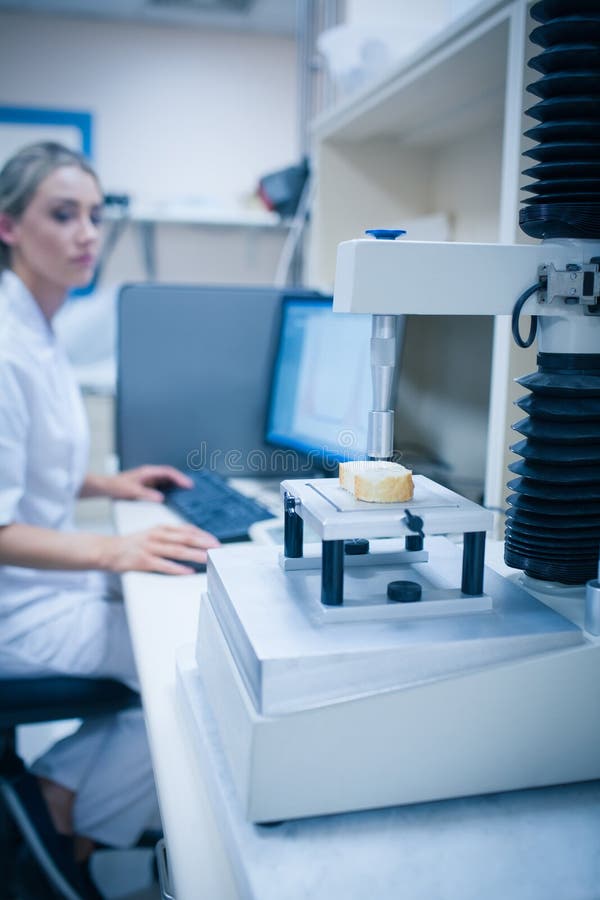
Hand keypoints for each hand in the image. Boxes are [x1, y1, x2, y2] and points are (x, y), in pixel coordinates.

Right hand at [100, 524, 220, 574]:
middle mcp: (157, 536)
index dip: (202, 535)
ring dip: (194, 555)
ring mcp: (150, 548)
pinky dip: (177, 568)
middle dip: (203, 544)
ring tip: (207, 559)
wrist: (108, 550)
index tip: (215, 541)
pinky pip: (163, 565)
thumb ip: (171, 536)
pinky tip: (188, 571)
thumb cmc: (133, 543)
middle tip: (217, 549)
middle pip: (185, 538)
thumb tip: (192, 541)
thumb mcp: (153, 533)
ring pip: (177, 551)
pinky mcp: (144, 561)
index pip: (186, 529)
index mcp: (161, 528)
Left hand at [104, 466, 193, 501]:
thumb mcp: (132, 492)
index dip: (180, 478)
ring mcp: (148, 480)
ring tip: (186, 493)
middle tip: (192, 488)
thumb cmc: (116, 486)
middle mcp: (150, 475)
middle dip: (181, 481)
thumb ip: (147, 495)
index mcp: (148, 472)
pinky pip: (161, 487)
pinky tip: (174, 498)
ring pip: (166, 481)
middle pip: (170, 475)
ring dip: (176, 485)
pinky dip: (169, 491)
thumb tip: (161, 499)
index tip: (188, 485)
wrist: (105, 487)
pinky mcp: (146, 486)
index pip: (168, 472)